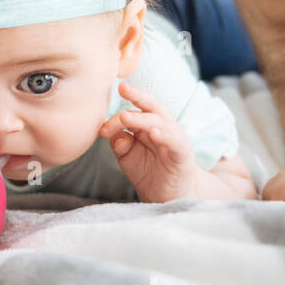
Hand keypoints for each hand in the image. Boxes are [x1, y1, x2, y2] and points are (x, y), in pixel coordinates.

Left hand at [98, 81, 198, 201]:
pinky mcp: (183, 153)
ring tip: (126, 117)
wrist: (170, 197)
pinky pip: (174, 141)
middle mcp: (163, 127)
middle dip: (137, 95)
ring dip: (143, 118)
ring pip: (160, 122)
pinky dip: (165, 135)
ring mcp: (174, 139)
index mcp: (148, 125)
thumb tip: (115, 136)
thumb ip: (119, 144)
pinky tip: (154, 134)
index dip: (117, 114)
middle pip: (151, 106)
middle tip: (122, 88)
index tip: (101, 129)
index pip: (135, 110)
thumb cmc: (149, 173)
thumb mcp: (128, 157)